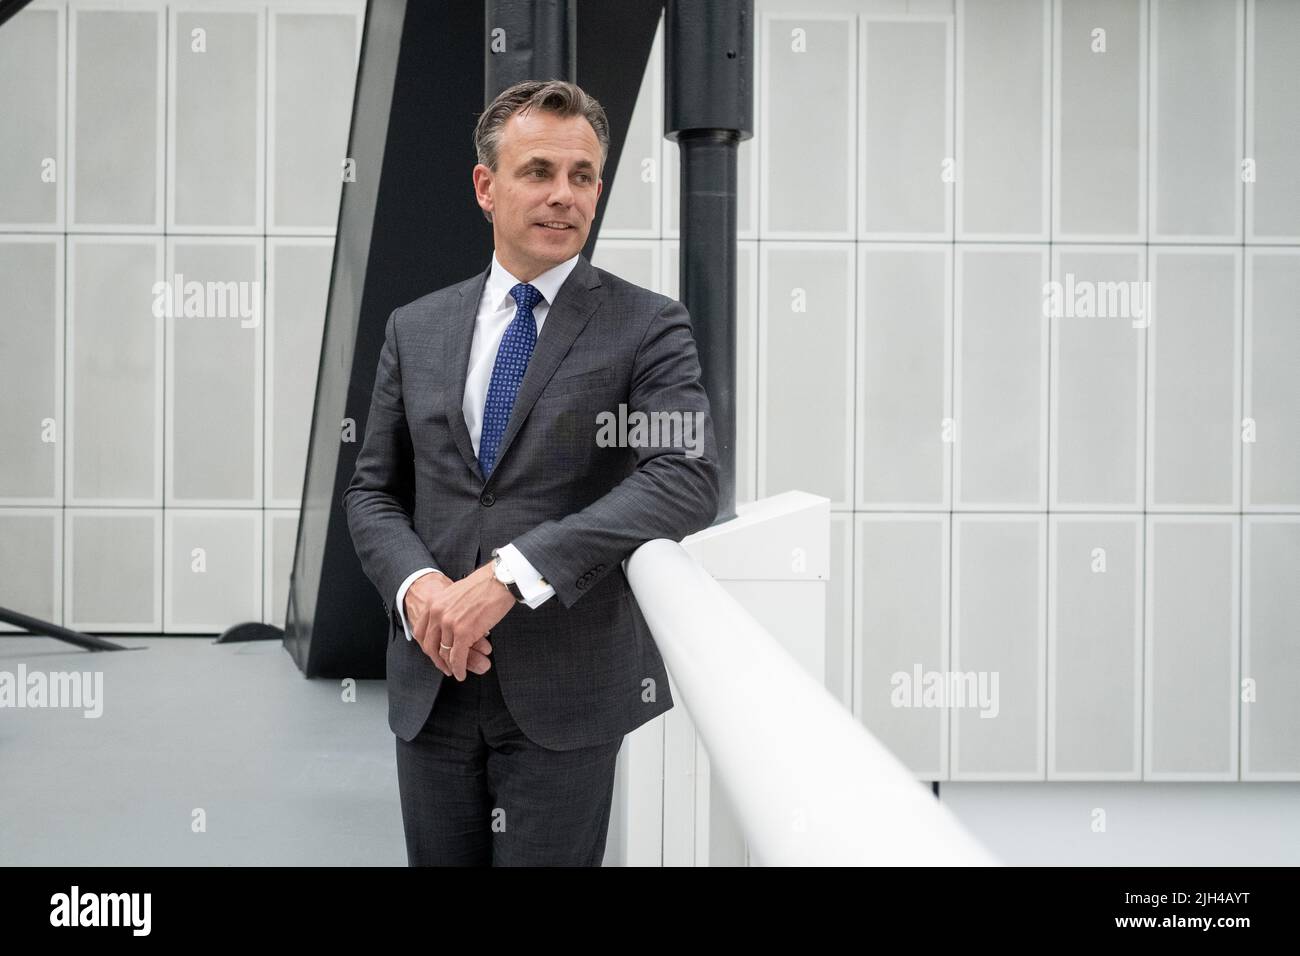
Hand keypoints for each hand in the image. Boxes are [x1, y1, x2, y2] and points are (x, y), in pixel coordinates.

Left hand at [410, 563, 515, 680]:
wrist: (498, 581)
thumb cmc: (483, 586)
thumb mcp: (455, 594)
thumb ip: (446, 609)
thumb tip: (448, 626)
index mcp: (434, 604)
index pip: (421, 632)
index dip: (428, 647)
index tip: (434, 654)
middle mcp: (437, 614)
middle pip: (431, 645)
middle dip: (437, 660)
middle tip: (444, 667)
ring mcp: (449, 624)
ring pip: (445, 653)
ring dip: (450, 666)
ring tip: (455, 672)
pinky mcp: (463, 633)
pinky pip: (457, 657)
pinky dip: (459, 669)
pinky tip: (461, 674)